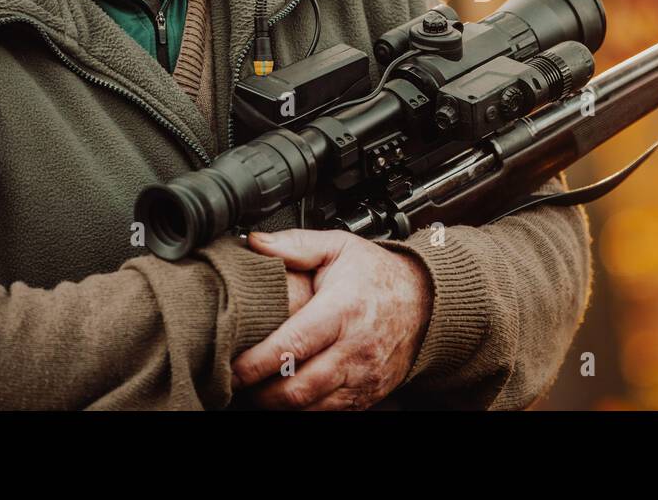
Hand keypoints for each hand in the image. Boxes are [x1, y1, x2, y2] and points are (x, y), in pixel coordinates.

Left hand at [232, 228, 432, 409]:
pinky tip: (286, 394)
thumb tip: (255, 243)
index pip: (292, 345)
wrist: (424, 301)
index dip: (256, 362)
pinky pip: (329, 414)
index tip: (233, 366)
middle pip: (297, 388)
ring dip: (278, 404)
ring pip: (311, 408)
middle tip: (236, 382)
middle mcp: (355, 348)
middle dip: (260, 392)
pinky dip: (303, 410)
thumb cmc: (376, 275)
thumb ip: (295, 245)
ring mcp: (364, 376)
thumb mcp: (339, 248)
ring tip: (257, 390)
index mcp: (343, 309)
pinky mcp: (368, 395)